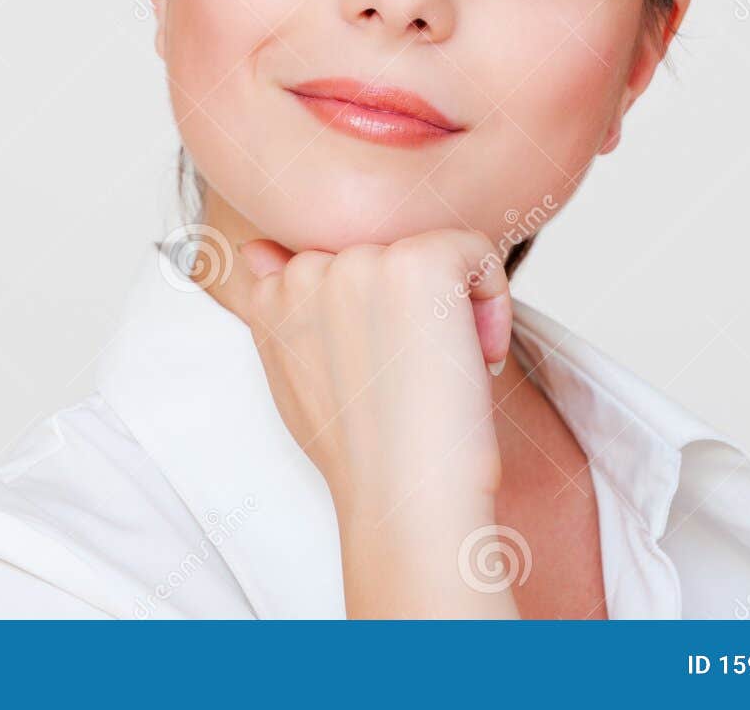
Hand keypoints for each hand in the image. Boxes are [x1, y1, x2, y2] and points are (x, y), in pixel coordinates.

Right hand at [236, 228, 519, 617]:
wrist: (402, 500)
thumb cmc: (361, 454)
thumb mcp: (296, 377)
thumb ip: (278, 310)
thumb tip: (256, 249)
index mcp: (271, 297)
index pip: (337, 262)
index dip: (372, 312)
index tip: (383, 367)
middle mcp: (307, 270)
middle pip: (388, 253)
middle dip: (413, 305)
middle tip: (419, 372)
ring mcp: (360, 263)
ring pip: (432, 251)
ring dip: (455, 306)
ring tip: (444, 369)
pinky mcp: (418, 263)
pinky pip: (474, 249)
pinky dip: (493, 298)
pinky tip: (477, 355)